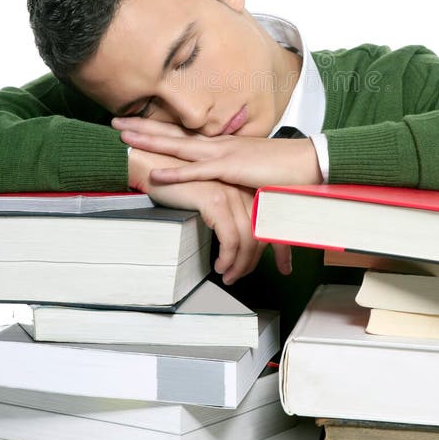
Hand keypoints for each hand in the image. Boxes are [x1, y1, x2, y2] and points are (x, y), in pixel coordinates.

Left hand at [116, 115, 323, 188]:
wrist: (310, 164)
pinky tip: (156, 173)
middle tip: (116, 122)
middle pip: (174, 133)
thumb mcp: (252, 174)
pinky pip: (199, 172)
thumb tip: (222, 188)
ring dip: (150, 140)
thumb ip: (233, 179)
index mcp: (223, 146)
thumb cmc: (285, 171)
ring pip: (179, 145)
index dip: (159, 128)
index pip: (184, 134)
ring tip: (124, 136)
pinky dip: (176, 173)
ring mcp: (224, 154)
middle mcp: (219, 144)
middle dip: (143, 127)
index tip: (136, 125)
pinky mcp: (233, 168)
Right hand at [128, 147, 291, 284]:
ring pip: (248, 239)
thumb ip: (231, 212)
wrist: (154, 163)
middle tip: (243, 275)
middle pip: (264, 232)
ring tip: (230, 276)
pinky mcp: (215, 200)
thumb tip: (241, 240)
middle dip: (257, 260)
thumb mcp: (213, 196)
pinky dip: (228, 257)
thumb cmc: (180, 182)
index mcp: (247, 185)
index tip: (284, 266)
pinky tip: (221, 265)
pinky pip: (230, 238)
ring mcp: (231, 193)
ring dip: (240, 264)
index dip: (282, 247)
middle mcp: (243, 188)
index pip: (273, 220)